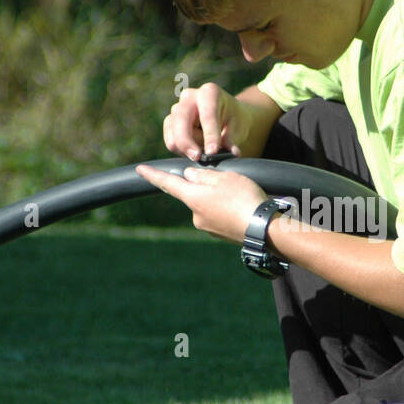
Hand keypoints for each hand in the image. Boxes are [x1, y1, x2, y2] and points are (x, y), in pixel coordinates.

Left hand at [134, 163, 267, 243]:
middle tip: (230, 183)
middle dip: (207, 186)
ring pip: (208, 204)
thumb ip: (203, 174)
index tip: (140, 170)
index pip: (168, 184)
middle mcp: (195, 215)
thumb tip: (190, 175)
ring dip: (220, 198)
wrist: (263, 229)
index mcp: (193, 198)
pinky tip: (242, 207)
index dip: (153, 176)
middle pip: (195, 194)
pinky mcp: (219, 233)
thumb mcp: (225, 177)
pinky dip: (227, 209)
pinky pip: (219, 215)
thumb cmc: (244, 198)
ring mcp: (207, 226)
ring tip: (241, 196)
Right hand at [163, 82, 252, 160]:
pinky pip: (170, 141)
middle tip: (198, 158)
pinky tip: (195, 151)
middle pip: (181, 121)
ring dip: (187, 148)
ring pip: (173, 134)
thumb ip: (231, 140)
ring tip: (203, 151)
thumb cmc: (233, 120)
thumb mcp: (237, 128)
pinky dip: (181, 151)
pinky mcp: (170, 122)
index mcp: (209, 93)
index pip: (207, 115)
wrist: (226, 117)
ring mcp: (177, 109)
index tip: (212, 152)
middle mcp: (189, 97)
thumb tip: (232, 152)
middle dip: (188, 142)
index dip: (209, 135)